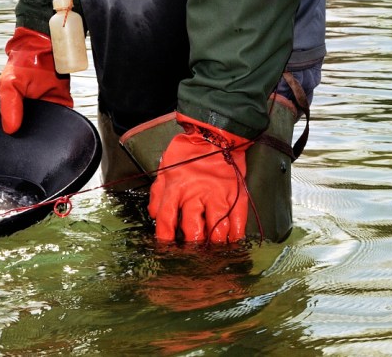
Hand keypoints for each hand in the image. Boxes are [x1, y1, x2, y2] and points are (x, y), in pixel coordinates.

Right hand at [0, 27, 72, 133]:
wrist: (46, 49)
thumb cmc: (23, 65)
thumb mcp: (10, 83)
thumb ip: (9, 105)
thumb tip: (10, 129)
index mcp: (11, 110)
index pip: (11, 131)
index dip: (13, 139)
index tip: (16, 141)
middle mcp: (28, 114)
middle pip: (30, 134)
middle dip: (32, 137)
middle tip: (33, 134)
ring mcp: (45, 112)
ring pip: (47, 130)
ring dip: (48, 131)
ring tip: (45, 124)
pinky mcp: (61, 108)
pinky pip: (64, 122)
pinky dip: (63, 124)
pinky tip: (58, 121)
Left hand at [149, 114, 251, 243]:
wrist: (215, 135)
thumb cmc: (187, 152)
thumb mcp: (165, 168)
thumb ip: (158, 193)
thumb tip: (154, 215)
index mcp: (176, 188)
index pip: (166, 218)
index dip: (165, 237)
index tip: (166, 248)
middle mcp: (196, 195)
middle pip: (192, 229)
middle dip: (192, 245)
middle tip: (192, 255)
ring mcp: (218, 196)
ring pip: (216, 230)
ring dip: (214, 244)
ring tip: (213, 253)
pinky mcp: (236, 195)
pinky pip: (237, 221)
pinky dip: (235, 235)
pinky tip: (232, 242)